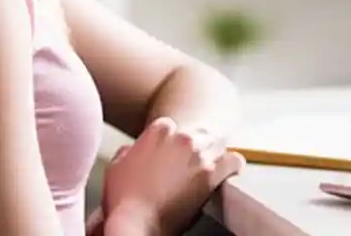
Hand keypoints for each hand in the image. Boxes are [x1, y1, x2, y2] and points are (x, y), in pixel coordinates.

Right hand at [102, 116, 244, 234]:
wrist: (136, 223)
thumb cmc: (124, 200)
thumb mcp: (116, 168)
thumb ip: (129, 152)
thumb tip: (132, 150)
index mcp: (159, 131)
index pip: (174, 127)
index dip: (173, 144)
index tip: (173, 156)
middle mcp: (182, 137)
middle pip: (198, 135)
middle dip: (195, 149)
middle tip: (189, 167)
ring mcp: (198, 154)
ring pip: (217, 146)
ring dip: (213, 157)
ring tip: (208, 171)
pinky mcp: (212, 173)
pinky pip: (234, 161)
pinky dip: (233, 167)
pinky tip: (229, 173)